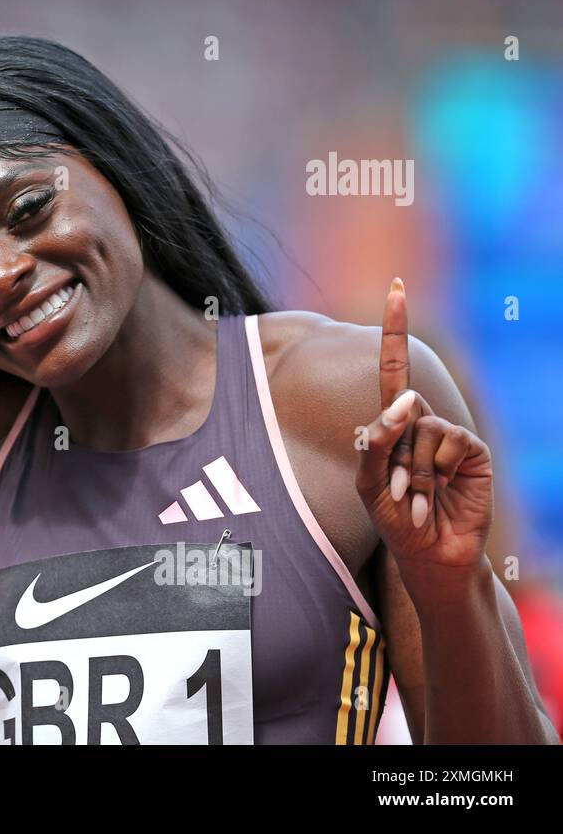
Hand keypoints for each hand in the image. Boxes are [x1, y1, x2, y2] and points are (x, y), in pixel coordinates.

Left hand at [355, 279, 493, 590]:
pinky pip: (449, 440)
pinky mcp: (473, 451)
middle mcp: (422, 422)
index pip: (393, 367)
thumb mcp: (368, 483)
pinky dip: (438, 468)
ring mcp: (448, 436)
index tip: (397, 287)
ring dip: (415, 467)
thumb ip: (378, 439)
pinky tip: (441, 490)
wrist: (431, 553)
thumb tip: (406, 397)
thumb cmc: (394, 518)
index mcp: (393, 423)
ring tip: (419, 494)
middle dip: (395, 453)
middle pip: (403, 407)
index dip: (395, 328)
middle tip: (400, 489)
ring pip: (424, 427)